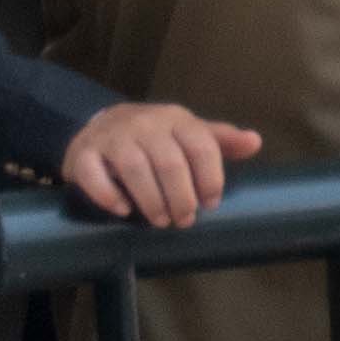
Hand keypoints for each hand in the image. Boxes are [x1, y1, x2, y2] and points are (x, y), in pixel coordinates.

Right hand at [58, 99, 260, 225]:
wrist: (100, 126)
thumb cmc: (154, 138)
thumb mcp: (188, 134)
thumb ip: (219, 140)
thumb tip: (255, 142)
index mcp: (175, 119)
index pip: (201, 145)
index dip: (210, 178)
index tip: (211, 203)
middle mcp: (144, 124)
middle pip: (169, 162)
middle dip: (181, 197)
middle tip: (184, 221)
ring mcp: (112, 137)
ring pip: (134, 168)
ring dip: (151, 200)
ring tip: (160, 220)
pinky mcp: (83, 153)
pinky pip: (93, 173)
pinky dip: (108, 195)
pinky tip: (122, 211)